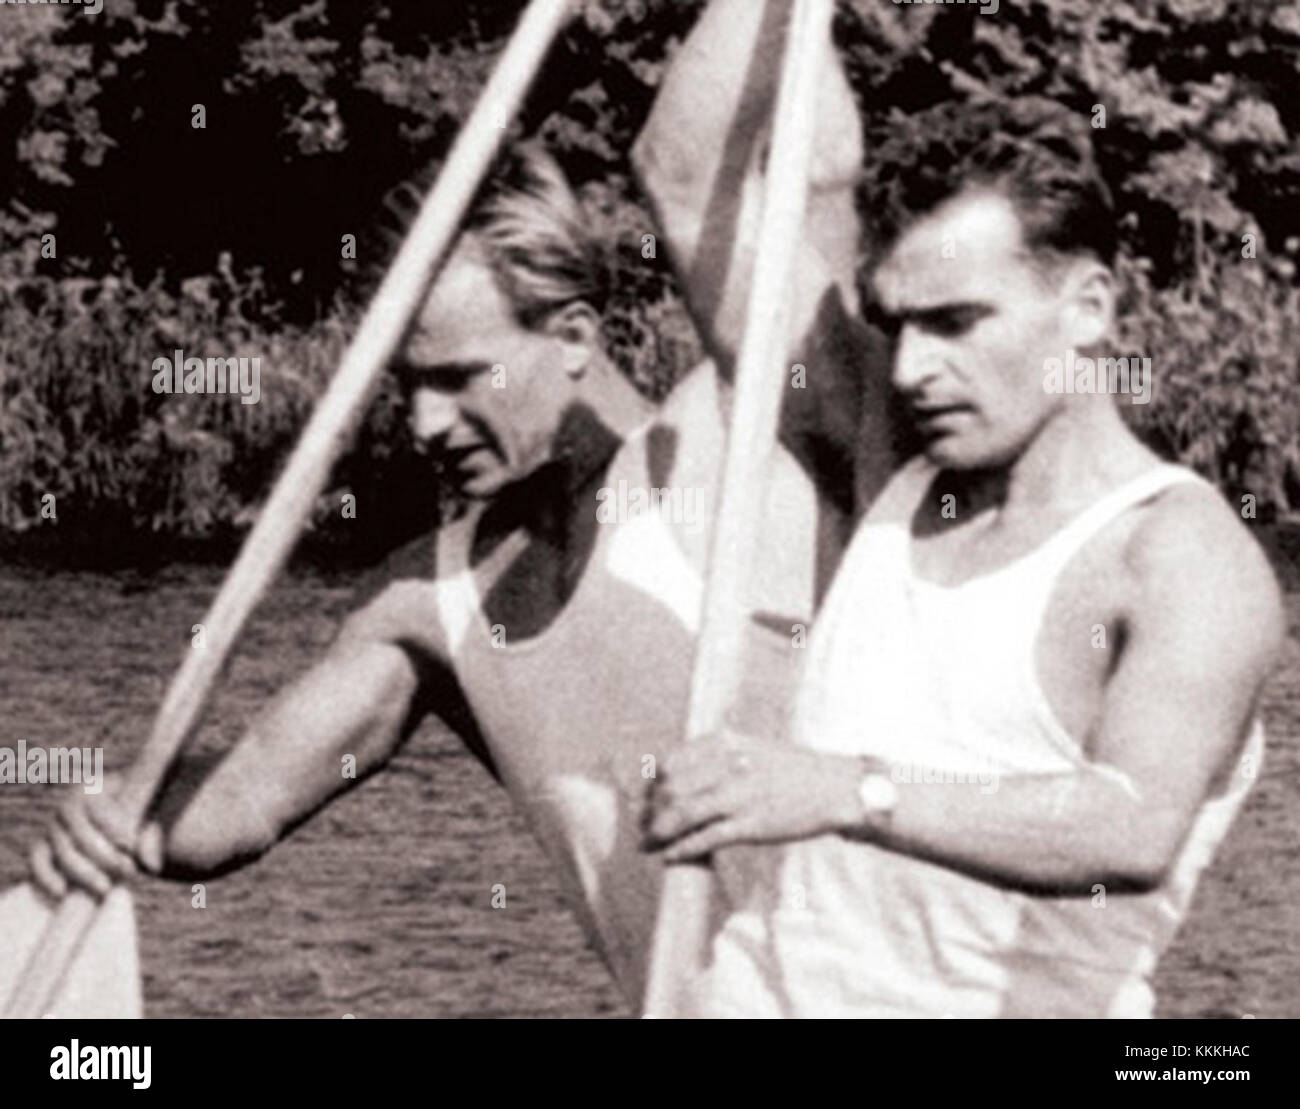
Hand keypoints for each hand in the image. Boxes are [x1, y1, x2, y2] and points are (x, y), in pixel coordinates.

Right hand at [29, 772, 163, 900]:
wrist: (125, 831)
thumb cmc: (142, 816)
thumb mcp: (151, 817)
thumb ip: (152, 835)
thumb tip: (153, 867)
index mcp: (93, 788)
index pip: (97, 807)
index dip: (114, 828)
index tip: (131, 845)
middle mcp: (67, 806)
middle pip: (79, 834)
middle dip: (103, 856)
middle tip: (127, 871)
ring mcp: (53, 828)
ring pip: (62, 852)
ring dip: (84, 873)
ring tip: (107, 888)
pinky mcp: (43, 849)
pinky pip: (37, 862)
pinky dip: (46, 878)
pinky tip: (63, 893)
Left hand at [644, 729, 861, 860]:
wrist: (834, 787)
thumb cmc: (790, 770)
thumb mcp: (748, 750)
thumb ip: (714, 760)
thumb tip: (672, 779)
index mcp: (724, 743)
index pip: (669, 764)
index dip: (651, 787)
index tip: (644, 802)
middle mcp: (727, 765)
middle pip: (670, 790)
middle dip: (650, 813)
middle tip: (642, 828)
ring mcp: (739, 795)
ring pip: (682, 815)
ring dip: (658, 833)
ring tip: (648, 844)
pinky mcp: (751, 825)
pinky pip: (706, 839)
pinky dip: (682, 849)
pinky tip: (670, 856)